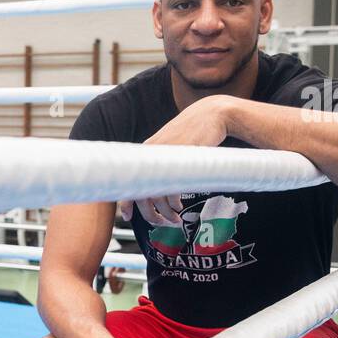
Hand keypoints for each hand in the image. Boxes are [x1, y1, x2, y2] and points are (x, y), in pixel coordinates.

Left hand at [121, 95, 236, 225]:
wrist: (211, 115)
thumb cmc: (192, 132)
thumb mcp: (171, 146)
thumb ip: (160, 160)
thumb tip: (155, 184)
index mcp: (145, 152)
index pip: (128, 181)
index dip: (126, 202)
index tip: (128, 216)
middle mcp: (150, 155)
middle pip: (141, 195)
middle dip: (150, 214)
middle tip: (160, 222)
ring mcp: (165, 159)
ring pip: (157, 196)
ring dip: (166, 213)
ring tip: (174, 219)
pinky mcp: (179, 162)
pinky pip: (172, 191)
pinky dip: (174, 203)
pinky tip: (179, 207)